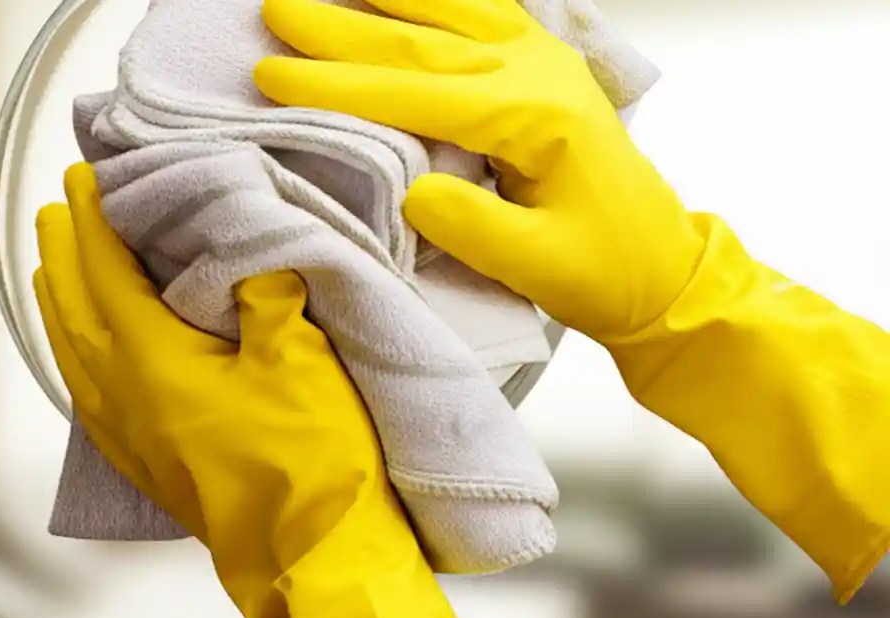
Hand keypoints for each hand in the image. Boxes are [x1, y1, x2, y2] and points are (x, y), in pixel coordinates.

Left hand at [34, 163, 515, 617]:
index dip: (94, 221)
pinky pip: (86, 399)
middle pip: (73, 311)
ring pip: (72, 357)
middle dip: (62, 256)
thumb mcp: (300, 358)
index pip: (106, 273)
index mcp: (152, 362)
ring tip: (52, 273)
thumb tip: (245, 252)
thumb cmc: (312, 460)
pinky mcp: (145, 469)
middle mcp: (122, 399)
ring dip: (59, 305)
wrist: (316, 561)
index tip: (82, 178)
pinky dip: (76, 359)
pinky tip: (86, 359)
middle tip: (55, 212)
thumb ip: (264, 293)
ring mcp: (129, 440)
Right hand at [256, 0, 889, 603]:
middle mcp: (539, 72)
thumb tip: (409, 187)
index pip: (416, 94)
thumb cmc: (602, 271)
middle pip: (422, 40)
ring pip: (452, 10)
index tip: (274, 77)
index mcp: (533, 118)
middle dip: (341, 27)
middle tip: (276, 10)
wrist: (663, 268)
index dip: (339, 85)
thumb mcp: (535, 265)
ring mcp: (545, 60)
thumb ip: (471, 226)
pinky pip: (486, 9)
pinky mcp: (546, 66)